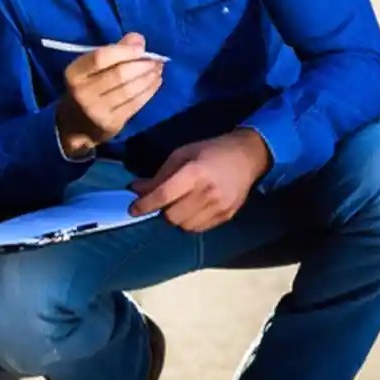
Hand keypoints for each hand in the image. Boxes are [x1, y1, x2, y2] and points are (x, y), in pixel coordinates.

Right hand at [56, 33, 163, 156]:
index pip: (100, 58)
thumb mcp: (90, 69)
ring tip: (158, 70)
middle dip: (142, 65)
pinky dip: (149, 91)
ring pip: (129, 90)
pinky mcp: (111, 123)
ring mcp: (97, 110)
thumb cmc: (86, 89)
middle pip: (119, 75)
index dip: (124, 51)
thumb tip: (139, 39)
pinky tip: (155, 83)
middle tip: (156, 60)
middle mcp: (83, 92)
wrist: (75, 127)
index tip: (141, 48)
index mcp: (75, 74)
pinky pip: (135, 104)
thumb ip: (113, 51)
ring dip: (148, 78)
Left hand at [128, 129, 271, 232]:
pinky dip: (190, 222)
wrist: (247, 156)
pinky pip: (199, 229)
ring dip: (177, 218)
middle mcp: (208, 192)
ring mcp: (219, 206)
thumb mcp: (183, 154)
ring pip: (185, 226)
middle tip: (165, 201)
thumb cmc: (210, 151)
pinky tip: (193, 209)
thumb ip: (160, 175)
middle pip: (172, 216)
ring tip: (180, 205)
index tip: (133, 209)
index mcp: (195, 172)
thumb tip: (137, 189)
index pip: (164, 195)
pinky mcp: (226, 215)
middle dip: (163, 211)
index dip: (145, 204)